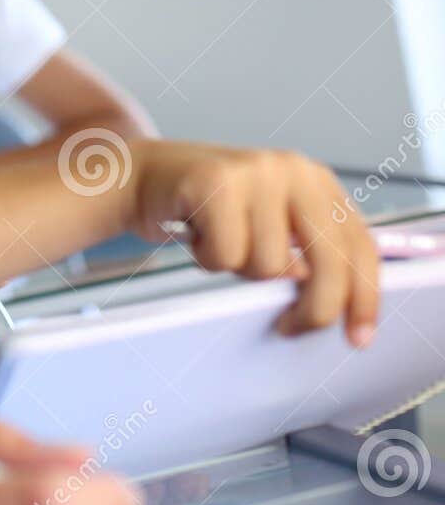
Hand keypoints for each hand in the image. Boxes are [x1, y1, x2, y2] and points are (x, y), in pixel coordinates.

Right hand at [129, 141, 378, 345]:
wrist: (141, 175)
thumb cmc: (206, 207)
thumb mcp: (268, 223)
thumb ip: (304, 250)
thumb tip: (323, 293)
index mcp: (315, 180)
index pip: (359, 245)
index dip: (365, 296)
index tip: (358, 335)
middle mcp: (292, 169)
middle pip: (328, 262)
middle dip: (313, 308)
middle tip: (290, 328)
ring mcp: (254, 172)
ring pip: (270, 266)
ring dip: (238, 270)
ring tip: (219, 244)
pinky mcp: (215, 183)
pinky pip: (227, 255)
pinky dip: (207, 259)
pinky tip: (197, 235)